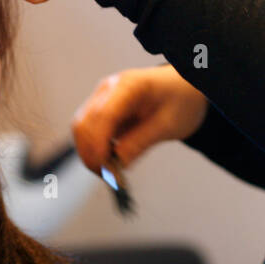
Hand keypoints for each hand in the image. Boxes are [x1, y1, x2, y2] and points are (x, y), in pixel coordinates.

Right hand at [72, 65, 208, 173]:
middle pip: (84, 122)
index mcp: (129, 85)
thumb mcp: (168, 125)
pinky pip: (87, 131)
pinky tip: (108, 162)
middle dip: (91, 153)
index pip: (103, 115)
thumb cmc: (181, 101)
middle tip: (108, 178)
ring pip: (81, 128)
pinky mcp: (100, 108)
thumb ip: (141, 142)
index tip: (105, 168)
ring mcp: (102, 97)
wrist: (183, 88)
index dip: (99, 144)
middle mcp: (109, 89)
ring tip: (109, 173)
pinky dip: (93, 149)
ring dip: (89, 153)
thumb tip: (117, 164)